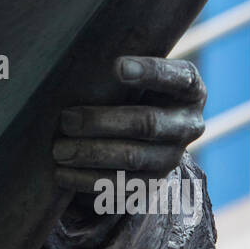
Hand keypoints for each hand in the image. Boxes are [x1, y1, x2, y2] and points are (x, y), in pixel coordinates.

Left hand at [53, 55, 205, 195]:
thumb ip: (121, 67)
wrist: (141, 133)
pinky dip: (90, 181)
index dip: (150, 72)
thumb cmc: (129, 89)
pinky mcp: (155, 183)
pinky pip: (124, 187)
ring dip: (92, 154)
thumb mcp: (135, 73)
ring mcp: (174, 156)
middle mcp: (189, 124)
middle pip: (147, 123)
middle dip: (101, 121)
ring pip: (133, 158)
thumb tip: (77, 61)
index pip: (178, 77)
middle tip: (65, 120)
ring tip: (59, 150)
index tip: (117, 66)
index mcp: (190, 88)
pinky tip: (63, 175)